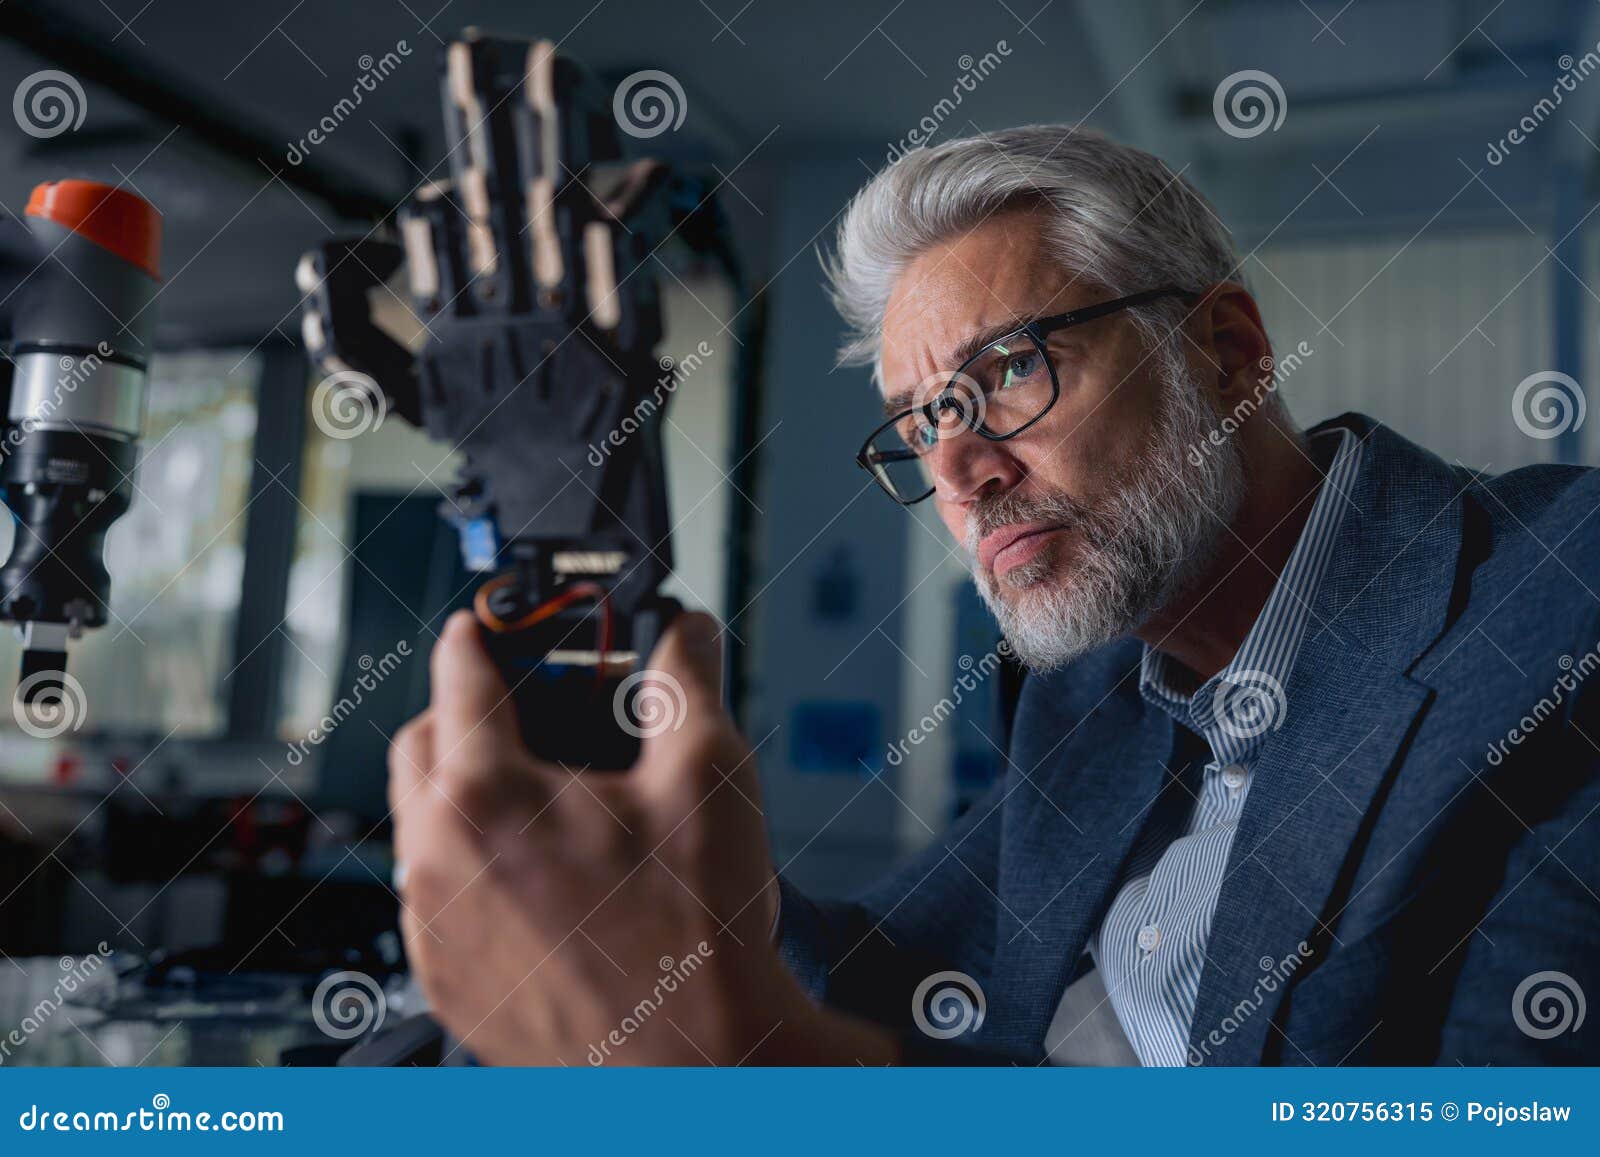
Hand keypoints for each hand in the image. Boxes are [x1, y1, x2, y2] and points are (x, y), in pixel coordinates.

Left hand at [388, 609, 895, 1064]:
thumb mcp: (708, 774)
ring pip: (423, 825)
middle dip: (465, 713)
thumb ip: (685, 679)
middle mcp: (436, 858)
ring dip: (467, 793)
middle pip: (421, 744)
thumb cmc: (696, 933)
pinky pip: (435, 895)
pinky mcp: (445, 979)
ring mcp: (432, 927)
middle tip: (529, 713)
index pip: (458, 673)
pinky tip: (544, 876)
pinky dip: (471, 866)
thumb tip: (686, 632)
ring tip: (550, 804)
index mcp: (485, 793)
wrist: (698, 1066)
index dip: (485, 633)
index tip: (491, 623)